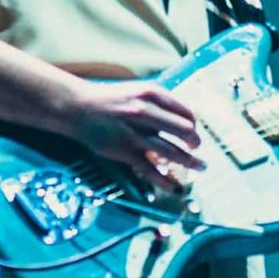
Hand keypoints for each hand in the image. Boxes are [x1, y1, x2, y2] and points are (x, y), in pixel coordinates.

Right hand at [64, 80, 204, 195]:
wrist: (78, 106)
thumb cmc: (111, 99)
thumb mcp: (138, 91)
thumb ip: (160, 102)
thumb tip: (186, 118)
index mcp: (151, 94)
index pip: (186, 112)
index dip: (194, 124)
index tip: (194, 132)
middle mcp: (145, 112)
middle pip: (184, 131)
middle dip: (195, 143)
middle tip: (196, 149)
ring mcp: (134, 133)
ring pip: (171, 152)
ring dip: (190, 162)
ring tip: (199, 167)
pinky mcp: (124, 151)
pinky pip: (149, 169)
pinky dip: (164, 180)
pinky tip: (174, 186)